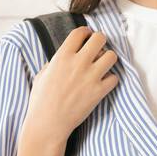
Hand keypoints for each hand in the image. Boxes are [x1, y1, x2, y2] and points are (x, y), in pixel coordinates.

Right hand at [22, 26, 118, 147]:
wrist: (48, 123)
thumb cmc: (41, 100)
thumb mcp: (42, 74)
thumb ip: (56, 61)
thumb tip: (67, 54)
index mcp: (61, 56)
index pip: (80, 33)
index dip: (86, 32)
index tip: (87, 36)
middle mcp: (78, 63)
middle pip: (100, 38)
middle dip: (100, 41)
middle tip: (97, 49)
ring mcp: (91, 77)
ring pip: (112, 55)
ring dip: (108, 59)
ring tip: (102, 65)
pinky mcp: (99, 91)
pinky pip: (115, 77)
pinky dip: (111, 79)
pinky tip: (103, 83)